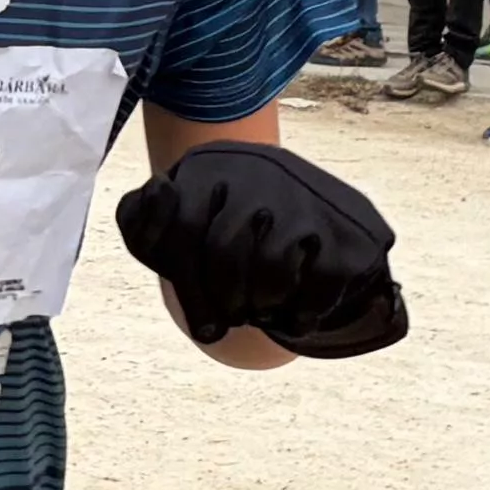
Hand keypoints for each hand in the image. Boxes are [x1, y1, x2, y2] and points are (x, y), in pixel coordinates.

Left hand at [114, 143, 406, 355]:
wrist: (308, 213)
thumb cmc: (218, 228)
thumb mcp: (168, 224)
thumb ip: (140, 219)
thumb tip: (162, 191)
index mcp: (208, 167)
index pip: (183, 232)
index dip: (189, 290)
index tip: (203, 322)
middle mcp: (258, 171)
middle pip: (225, 255)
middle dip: (225, 302)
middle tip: (233, 317)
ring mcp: (306, 198)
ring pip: (270, 270)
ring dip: (262, 307)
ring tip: (261, 308)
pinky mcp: (349, 230)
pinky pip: (319, 287)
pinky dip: (303, 315)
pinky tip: (297, 312)